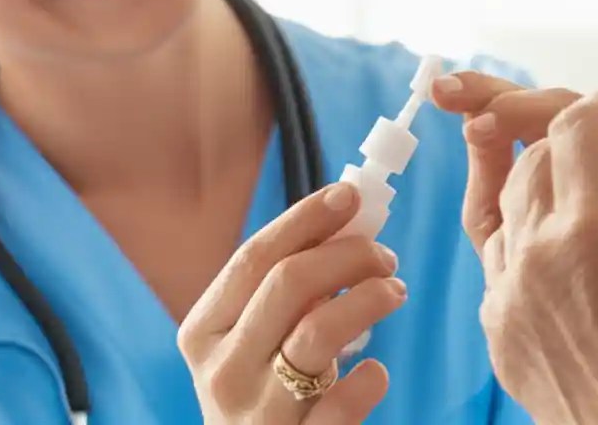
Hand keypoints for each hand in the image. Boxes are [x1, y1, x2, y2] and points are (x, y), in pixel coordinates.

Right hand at [177, 182, 407, 423]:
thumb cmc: (259, 396)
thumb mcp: (250, 343)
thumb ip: (282, 291)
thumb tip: (342, 218)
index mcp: (204, 332)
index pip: (254, 258)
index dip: (304, 219)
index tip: (350, 195)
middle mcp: (222, 371)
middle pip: (287, 284)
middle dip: (346, 255)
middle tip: (384, 255)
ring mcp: (257, 414)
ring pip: (316, 333)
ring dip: (366, 299)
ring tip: (394, 292)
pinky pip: (341, 404)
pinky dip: (368, 380)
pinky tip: (375, 371)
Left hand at [435, 77, 597, 423]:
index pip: (579, 122)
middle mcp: (539, 246)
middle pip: (536, 151)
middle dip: (573, 130)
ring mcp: (507, 285)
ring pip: (506, 192)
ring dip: (536, 166)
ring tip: (574, 166)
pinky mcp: (494, 319)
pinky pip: (490, 245)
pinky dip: (514, 218)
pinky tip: (539, 215)